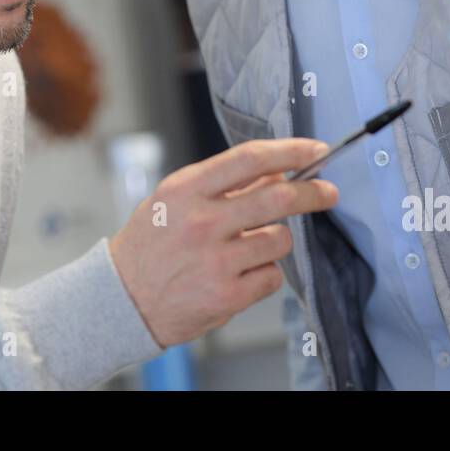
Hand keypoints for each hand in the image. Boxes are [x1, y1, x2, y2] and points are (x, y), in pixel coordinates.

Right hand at [108, 138, 336, 347]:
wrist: (120, 300)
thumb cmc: (149, 245)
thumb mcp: (174, 200)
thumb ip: (223, 185)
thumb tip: (277, 171)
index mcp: (186, 190)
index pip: (249, 159)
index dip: (290, 151)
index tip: (316, 151)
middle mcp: (202, 222)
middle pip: (278, 197)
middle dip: (313, 192)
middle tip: (328, 192)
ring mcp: (216, 260)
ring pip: (280, 240)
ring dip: (277, 241)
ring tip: (250, 248)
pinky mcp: (227, 295)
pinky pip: (272, 276)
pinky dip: (265, 274)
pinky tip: (240, 275)